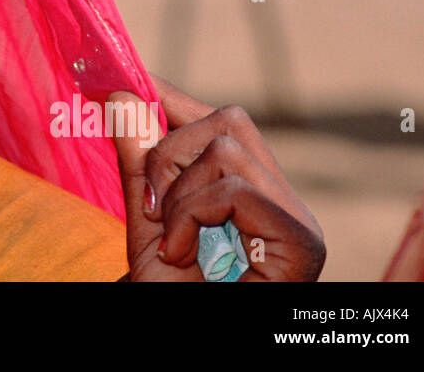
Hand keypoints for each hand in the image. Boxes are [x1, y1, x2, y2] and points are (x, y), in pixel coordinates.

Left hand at [110, 75, 324, 280]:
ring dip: (177, 194)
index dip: (170, 96)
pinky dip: (192, 215)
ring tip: (172, 243)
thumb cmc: (173, 297)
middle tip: (152, 207)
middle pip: (227, 119)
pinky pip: (234, 187)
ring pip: (227, 146)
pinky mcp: (301, 241)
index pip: (217, 120)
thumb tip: (121, 97)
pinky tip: (183, 253)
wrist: (185, 349)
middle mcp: (281, 200)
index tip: (121, 79)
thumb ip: (139, 166)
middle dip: (169, 151)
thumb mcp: (145, 224)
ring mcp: (297, 220)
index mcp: (248, 192)